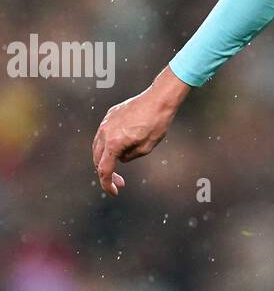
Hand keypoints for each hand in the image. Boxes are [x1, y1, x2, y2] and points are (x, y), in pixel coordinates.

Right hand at [91, 66, 190, 195]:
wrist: (158, 99)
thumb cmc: (156, 123)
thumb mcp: (146, 148)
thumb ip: (129, 157)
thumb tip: (121, 158)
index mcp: (113, 143)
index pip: (104, 169)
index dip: (107, 184)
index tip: (114, 191)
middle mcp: (105, 132)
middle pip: (97, 159)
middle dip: (106, 172)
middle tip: (120, 181)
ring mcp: (106, 122)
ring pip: (97, 146)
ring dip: (104, 158)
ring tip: (118, 165)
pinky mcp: (110, 115)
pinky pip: (103, 134)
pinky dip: (107, 144)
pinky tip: (120, 147)